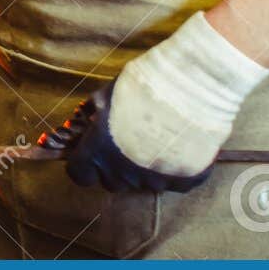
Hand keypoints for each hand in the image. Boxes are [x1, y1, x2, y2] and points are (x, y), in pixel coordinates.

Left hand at [39, 11, 268, 191]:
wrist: (190, 87)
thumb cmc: (141, 86)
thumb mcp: (104, 95)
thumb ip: (91, 115)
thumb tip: (82, 122)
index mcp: (98, 152)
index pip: (78, 174)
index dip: (83, 163)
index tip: (91, 151)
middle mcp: (124, 173)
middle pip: (110, 181)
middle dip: (113, 165)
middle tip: (126, 140)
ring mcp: (157, 180)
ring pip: (142, 182)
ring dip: (143, 167)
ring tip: (156, 138)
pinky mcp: (185, 181)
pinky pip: (173, 181)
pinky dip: (173, 168)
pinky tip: (179, 145)